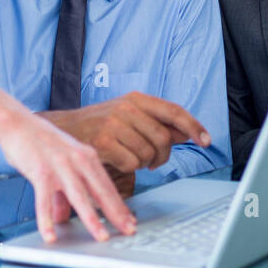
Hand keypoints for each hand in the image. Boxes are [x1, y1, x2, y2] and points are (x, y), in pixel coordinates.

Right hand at [0, 85, 134, 242]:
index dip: (119, 205)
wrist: (17, 123)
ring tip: (101, 236)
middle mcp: (78, 160)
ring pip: (79, 196)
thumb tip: (62, 219)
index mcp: (87, 157)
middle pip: (101, 191)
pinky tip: (51, 235)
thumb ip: (62, 194)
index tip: (130, 222)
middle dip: (116, 214)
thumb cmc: (39, 143)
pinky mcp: (41, 171)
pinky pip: (44, 200)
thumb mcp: (59, 165)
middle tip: (128, 231)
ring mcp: (60, 165)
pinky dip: (47, 219)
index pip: (107, 186)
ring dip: (91, 219)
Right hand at [42, 91, 210, 175]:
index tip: (206, 140)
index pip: (174, 111)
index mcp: (136, 99)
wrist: (61, 130)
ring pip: (149, 154)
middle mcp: (126, 108)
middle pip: (164, 138)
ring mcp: (114, 124)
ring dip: (144, 163)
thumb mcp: (128, 116)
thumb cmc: (98, 124)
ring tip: (131, 157)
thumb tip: (187, 133)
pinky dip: (129, 168)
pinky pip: (132, 164)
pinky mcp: (102, 143)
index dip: (194, 126)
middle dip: (163, 155)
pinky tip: (118, 161)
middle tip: (153, 161)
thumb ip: (156, 123)